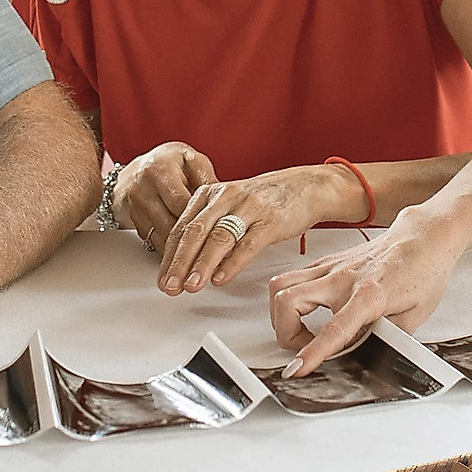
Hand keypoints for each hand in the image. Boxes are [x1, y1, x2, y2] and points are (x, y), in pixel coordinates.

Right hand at [115, 142, 216, 251]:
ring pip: (162, 236)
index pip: (181, 202)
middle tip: (214, 250)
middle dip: (193, 239)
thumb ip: (208, 180)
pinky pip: (154, 241)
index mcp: (160, 170)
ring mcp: (136, 207)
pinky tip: (188, 256)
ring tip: (203, 257)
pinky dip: (172, 251)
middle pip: (170, 223)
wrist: (138, 169)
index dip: (200, 218)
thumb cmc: (172, 164)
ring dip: (182, 250)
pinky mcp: (135, 222)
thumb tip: (225, 201)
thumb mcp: (193, 161)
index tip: (219, 230)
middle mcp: (143, 189)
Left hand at [158, 163, 367, 294]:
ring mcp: (249, 208)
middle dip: (179, 263)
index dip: (169, 256)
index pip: (182, 227)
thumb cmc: (270, 199)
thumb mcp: (232, 206)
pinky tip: (221, 277)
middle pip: (195, 232)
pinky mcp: (271, 220)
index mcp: (211, 194)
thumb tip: (190, 262)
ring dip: (201, 265)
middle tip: (170, 286)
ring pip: (218, 238)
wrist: (308, 186)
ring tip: (191, 285)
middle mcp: (226, 197)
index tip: (163, 278)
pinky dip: (232, 263)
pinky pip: (248, 244)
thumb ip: (211, 228)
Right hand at [268, 207, 460, 372]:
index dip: (312, 352)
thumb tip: (367, 358)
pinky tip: (308, 313)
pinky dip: (289, 300)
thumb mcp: (415, 316)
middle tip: (304, 348)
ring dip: (281, 315)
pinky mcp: (326, 262)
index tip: (297, 370)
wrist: (424, 237)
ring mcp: (331, 267)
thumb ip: (387, 339)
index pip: (334, 328)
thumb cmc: (424, 272)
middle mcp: (343, 277)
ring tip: (301, 332)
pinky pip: (292, 278)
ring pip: (280, 285)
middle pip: (287, 301)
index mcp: (370, 294)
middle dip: (286, 334)